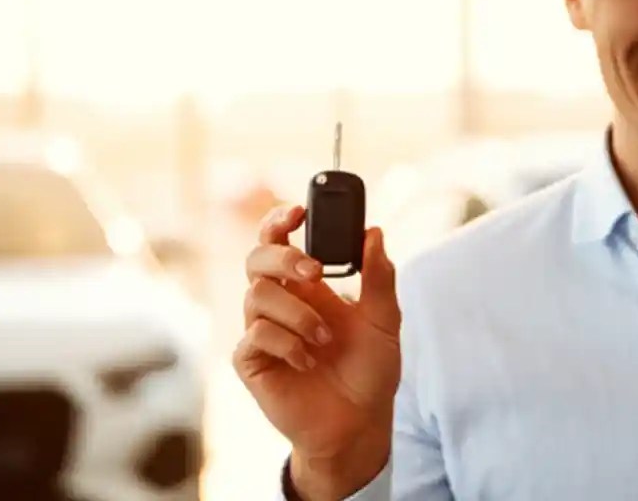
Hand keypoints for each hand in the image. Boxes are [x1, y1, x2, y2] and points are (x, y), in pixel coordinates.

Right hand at [233, 205, 401, 499]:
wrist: (360, 424)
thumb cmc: (369, 371)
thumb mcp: (385, 321)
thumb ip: (380, 277)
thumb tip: (374, 233)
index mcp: (307, 287)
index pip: (280, 241)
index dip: (280, 220)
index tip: (299, 211)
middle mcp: (280, 304)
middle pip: (257, 259)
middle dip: (284, 258)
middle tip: (315, 273)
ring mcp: (263, 332)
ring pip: (257, 296)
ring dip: (298, 313)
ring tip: (324, 340)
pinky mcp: (252, 362)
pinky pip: (256, 335)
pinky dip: (287, 344)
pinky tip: (307, 362)